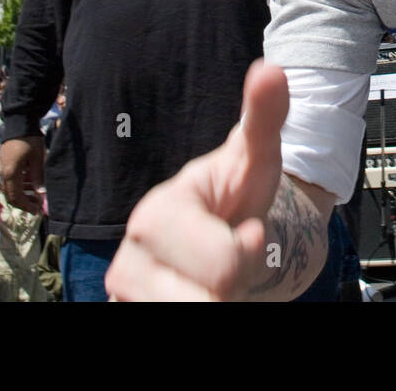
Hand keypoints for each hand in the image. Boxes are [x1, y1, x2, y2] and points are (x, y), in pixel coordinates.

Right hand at [0, 136, 45, 213]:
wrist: (20, 122)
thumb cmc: (30, 140)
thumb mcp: (37, 158)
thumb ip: (38, 177)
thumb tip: (41, 194)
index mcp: (11, 173)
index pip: (15, 197)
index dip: (26, 206)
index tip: (37, 211)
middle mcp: (4, 173)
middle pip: (11, 195)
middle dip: (25, 202)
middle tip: (38, 205)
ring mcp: (3, 169)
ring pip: (11, 188)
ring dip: (24, 194)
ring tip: (37, 195)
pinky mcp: (6, 164)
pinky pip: (11, 180)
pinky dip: (21, 184)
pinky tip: (32, 183)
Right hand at [106, 59, 288, 300]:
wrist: (215, 235)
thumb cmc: (234, 196)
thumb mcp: (255, 158)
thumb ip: (264, 116)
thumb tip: (271, 69)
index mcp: (156, 214)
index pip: (220, 265)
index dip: (247, 252)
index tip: (247, 231)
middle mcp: (127, 261)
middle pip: (207, 301)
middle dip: (232, 284)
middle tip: (229, 261)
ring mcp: (124, 295)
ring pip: (194, 315)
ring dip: (219, 301)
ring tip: (214, 279)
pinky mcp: (124, 314)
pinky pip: (170, 325)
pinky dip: (204, 309)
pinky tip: (198, 292)